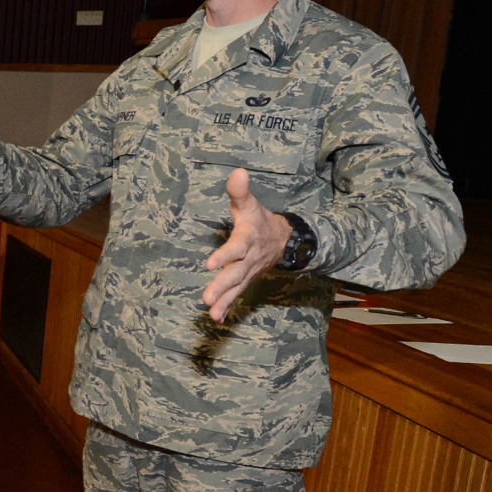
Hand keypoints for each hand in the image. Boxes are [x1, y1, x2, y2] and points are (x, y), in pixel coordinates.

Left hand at [202, 169, 292, 322]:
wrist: (284, 240)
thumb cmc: (258, 220)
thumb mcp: (249, 204)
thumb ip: (239, 192)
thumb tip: (237, 172)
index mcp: (247, 240)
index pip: (236, 248)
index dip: (224, 256)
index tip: (210, 264)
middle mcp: (248, 260)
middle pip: (235, 274)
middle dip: (221, 286)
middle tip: (206, 298)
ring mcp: (247, 273)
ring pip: (236, 288)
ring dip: (224, 301)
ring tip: (212, 314)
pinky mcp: (245, 281)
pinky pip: (237, 295)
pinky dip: (228, 307)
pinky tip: (217, 318)